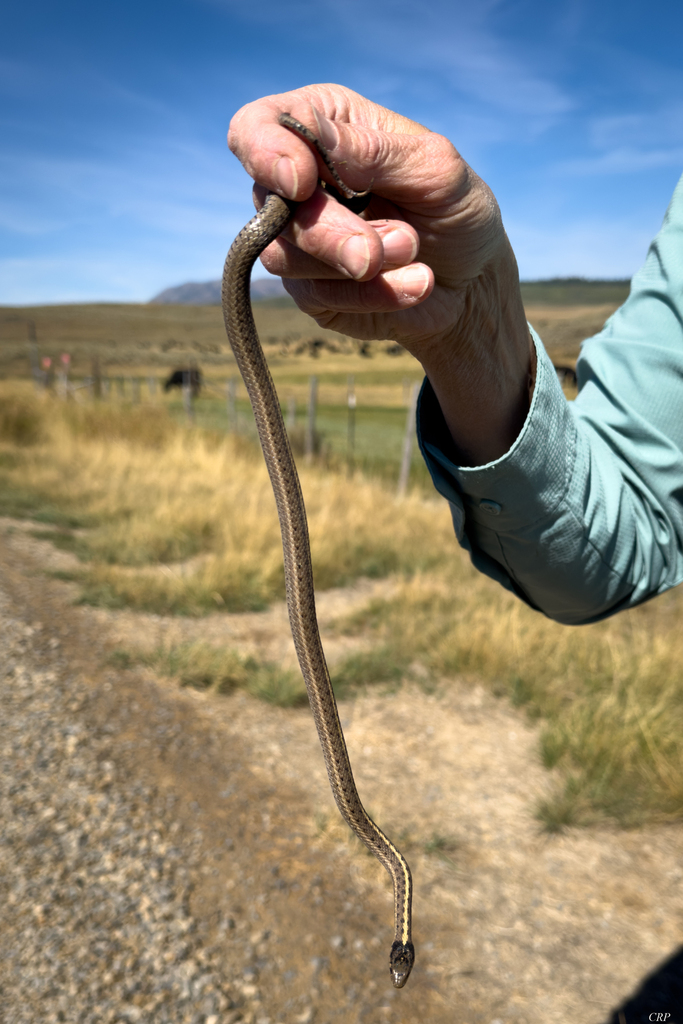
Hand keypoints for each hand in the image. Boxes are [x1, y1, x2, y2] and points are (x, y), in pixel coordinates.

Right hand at [228, 84, 532, 465]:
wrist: (473, 282)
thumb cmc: (455, 210)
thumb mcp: (437, 169)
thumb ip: (377, 152)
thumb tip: (316, 135)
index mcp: (322, 128)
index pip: (256, 128)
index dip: (265, 152)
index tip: (301, 182)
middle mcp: (297, 183)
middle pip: (271, 204)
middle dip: (334, 232)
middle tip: (402, 242)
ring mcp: (297, 241)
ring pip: (284, 256)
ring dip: (359, 263)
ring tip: (415, 252)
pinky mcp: (309, 291)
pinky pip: (317, 296)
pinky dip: (374, 293)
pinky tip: (416, 283)